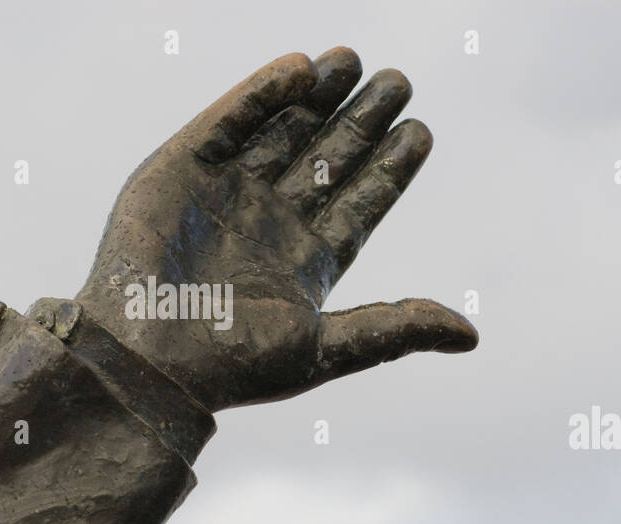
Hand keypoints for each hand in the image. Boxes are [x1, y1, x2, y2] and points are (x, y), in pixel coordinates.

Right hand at [74, 47, 475, 411]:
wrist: (148, 363)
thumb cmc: (237, 366)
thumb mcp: (328, 347)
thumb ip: (397, 328)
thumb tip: (471, 336)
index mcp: (307, 262)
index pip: (360, 202)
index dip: (390, 166)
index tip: (422, 130)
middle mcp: (270, 222)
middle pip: (327, 158)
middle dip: (362, 120)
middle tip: (400, 80)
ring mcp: (225, 194)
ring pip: (281, 133)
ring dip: (318, 97)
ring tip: (354, 60)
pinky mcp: (179, 170)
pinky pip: (227, 122)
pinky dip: (261, 94)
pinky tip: (301, 68)